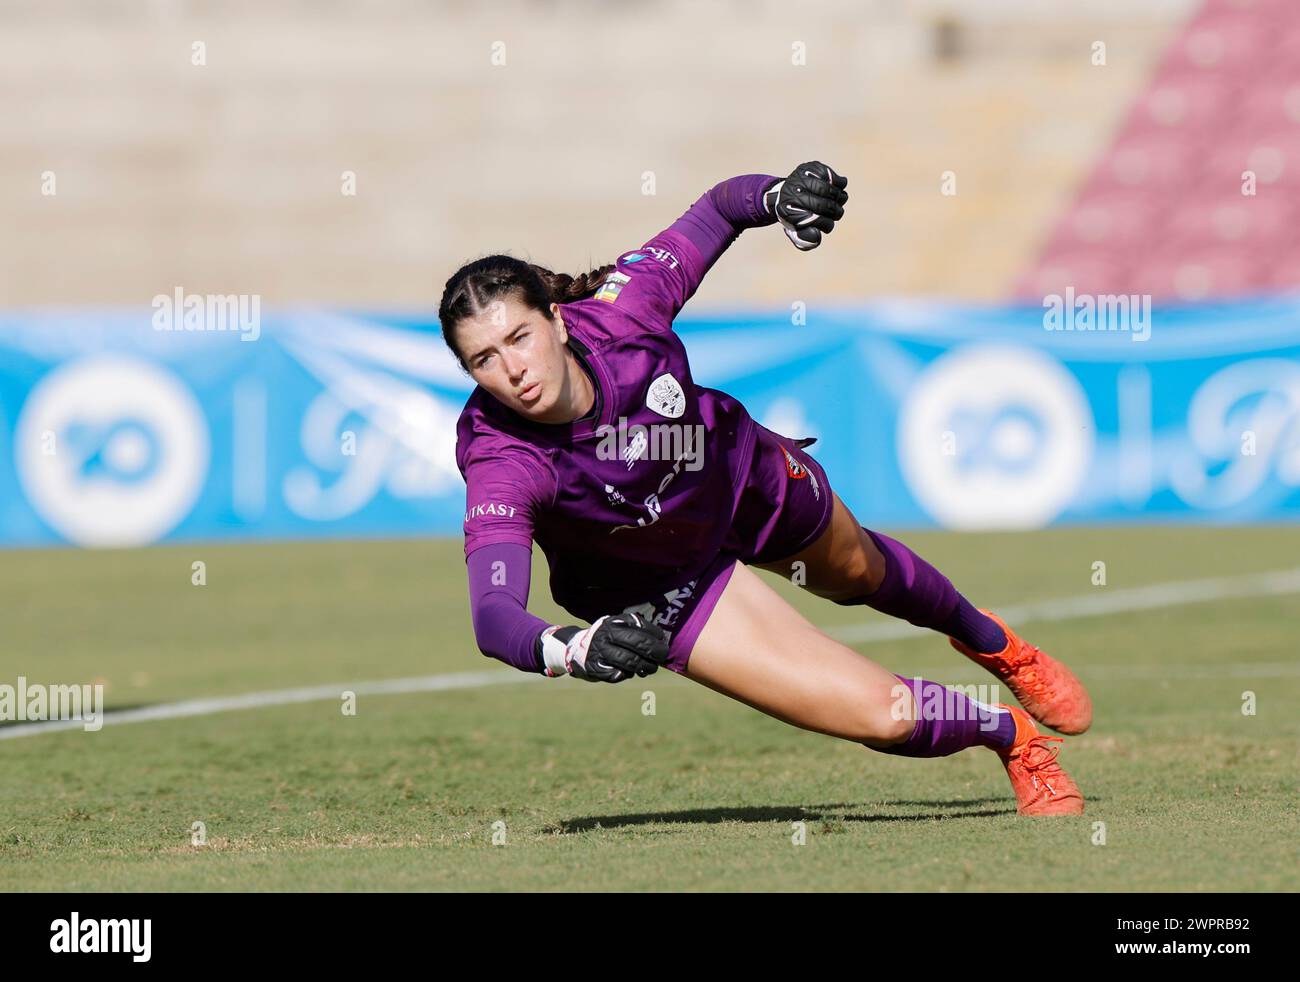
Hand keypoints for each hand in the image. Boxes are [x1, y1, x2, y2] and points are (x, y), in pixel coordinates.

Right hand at [538, 611, 669, 682]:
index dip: (656, 636)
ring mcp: (599, 651)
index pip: (641, 627)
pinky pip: (617, 674)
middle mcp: (606, 634)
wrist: (575, 649)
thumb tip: (662, 642)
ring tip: (649, 669)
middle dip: (654, 652)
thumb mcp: (618, 627)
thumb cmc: (606, 639)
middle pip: (638, 644)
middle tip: (661, 657)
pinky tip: (630, 672)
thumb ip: (636, 631)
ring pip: (629, 661)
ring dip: (644, 667)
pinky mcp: (594, 667)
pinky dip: (627, 675)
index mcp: (614, 621)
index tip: (663, 643)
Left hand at [763, 161, 847, 250]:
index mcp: (788, 211)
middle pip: (824, 205)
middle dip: (835, 212)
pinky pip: (831, 175)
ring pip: (829, 190)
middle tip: (836, 213)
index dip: (826, 224)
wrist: (783, 193)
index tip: (827, 224)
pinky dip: (838, 183)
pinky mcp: (810, 166)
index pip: (816, 220)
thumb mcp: (796, 231)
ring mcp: (801, 177)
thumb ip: (805, 240)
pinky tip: (837, 187)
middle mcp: (792, 193)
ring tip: (838, 201)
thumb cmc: (795, 215)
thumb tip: (817, 237)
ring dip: (839, 198)